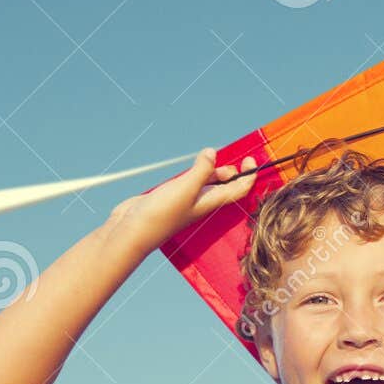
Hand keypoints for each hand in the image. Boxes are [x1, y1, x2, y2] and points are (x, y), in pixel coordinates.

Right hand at [109, 148, 256, 248]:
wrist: (133, 230)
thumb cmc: (161, 214)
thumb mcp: (185, 188)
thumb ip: (201, 170)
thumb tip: (213, 152)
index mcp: (211, 202)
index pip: (239, 190)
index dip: (249, 176)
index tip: (250, 159)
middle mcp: (202, 201)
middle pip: (226, 186)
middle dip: (233, 172)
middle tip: (233, 158)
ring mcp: (187, 198)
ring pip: (208, 183)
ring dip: (215, 170)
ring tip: (213, 157)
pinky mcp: (172, 195)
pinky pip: (192, 181)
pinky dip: (197, 171)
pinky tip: (194, 165)